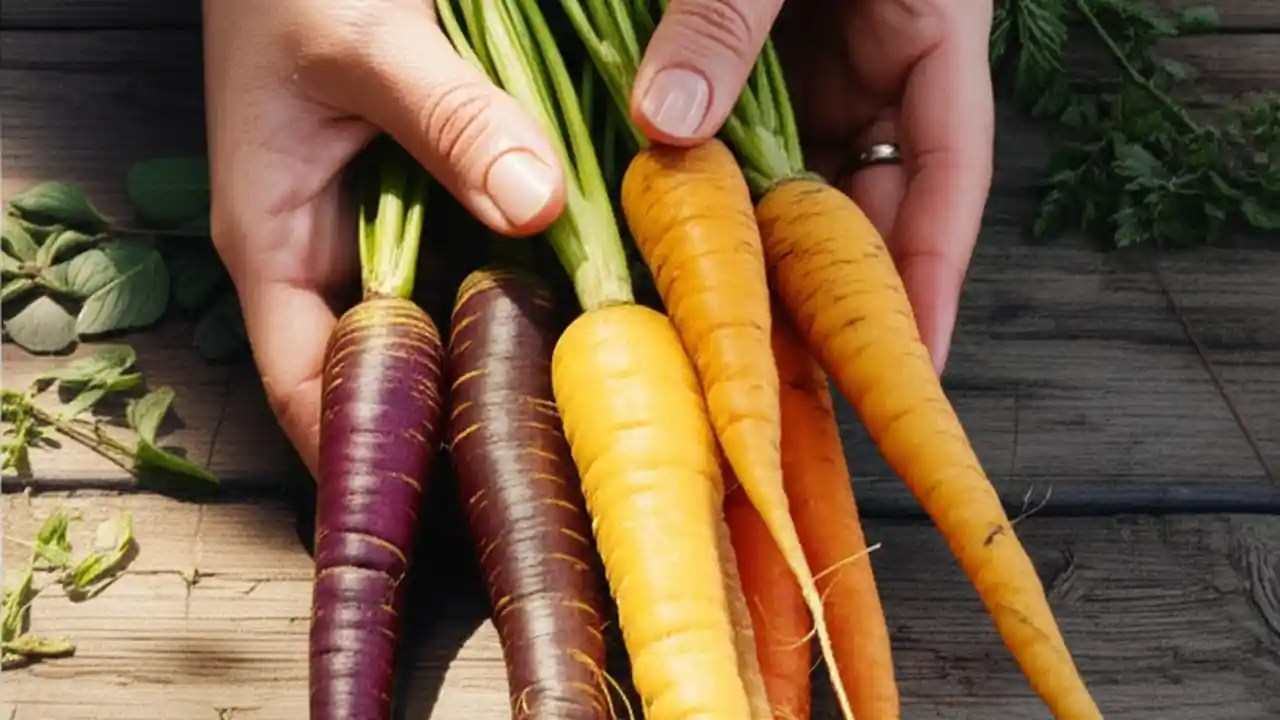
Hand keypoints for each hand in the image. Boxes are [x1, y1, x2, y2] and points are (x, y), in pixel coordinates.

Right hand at [202, 0, 565, 477]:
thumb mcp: (368, 41)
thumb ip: (449, 118)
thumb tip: (534, 204)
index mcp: (274, 238)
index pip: (305, 384)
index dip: (363, 449)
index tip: (444, 500)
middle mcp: (325, 250)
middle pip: (384, 369)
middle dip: (452, 416)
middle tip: (544, 455)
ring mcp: (377, 226)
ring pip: (436, 319)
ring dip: (495, 353)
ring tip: (576, 403)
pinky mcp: (424, 195)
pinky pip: (470, 260)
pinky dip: (515, 284)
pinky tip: (579, 307)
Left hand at [631, 0, 994, 373]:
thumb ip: (726, 19)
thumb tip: (666, 122)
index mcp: (934, 30)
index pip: (949, 171)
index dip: (934, 271)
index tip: (917, 359)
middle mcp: (883, 68)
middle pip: (871, 202)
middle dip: (837, 289)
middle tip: (806, 377)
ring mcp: (823, 72)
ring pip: (802, 187)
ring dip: (770, 252)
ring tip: (748, 338)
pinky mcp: (765, 68)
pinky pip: (747, 150)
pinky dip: (724, 198)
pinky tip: (696, 248)